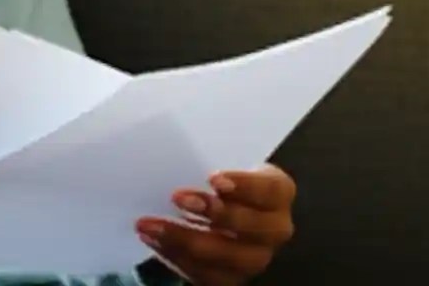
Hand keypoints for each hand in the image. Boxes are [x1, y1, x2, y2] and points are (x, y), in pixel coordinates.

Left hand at [136, 164, 295, 284]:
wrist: (206, 209)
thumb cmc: (211, 179)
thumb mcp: (213, 162)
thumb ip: (203, 160)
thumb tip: (167, 154)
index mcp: (277, 193)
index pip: (272, 190)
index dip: (245, 186)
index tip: (213, 179)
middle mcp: (274, 228)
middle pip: (255, 227)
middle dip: (216, 214)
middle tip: (178, 198)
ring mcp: (256, 257)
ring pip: (231, 258)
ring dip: (187, 240)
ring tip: (151, 224)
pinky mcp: (232, 277)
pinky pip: (208, 275)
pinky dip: (177, 257)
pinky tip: (153, 240)